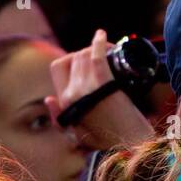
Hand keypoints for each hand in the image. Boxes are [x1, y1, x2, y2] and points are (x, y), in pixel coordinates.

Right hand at [45, 30, 154, 148]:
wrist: (132, 144)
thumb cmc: (109, 140)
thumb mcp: (78, 134)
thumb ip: (60, 119)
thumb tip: (48, 97)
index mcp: (64, 102)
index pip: (57, 67)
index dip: (71, 59)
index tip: (85, 61)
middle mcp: (71, 94)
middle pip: (73, 57)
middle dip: (87, 52)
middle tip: (102, 54)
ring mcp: (87, 88)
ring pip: (85, 54)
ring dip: (96, 47)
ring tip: (109, 49)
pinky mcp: (104, 84)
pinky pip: (96, 56)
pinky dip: (99, 43)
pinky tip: (103, 36)